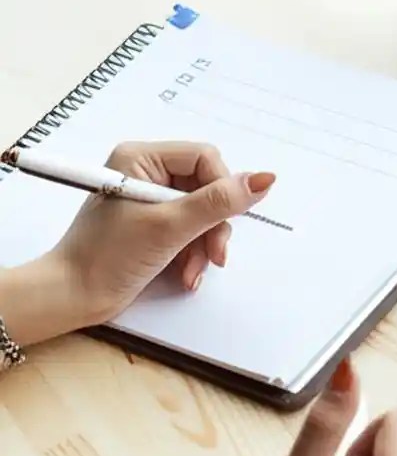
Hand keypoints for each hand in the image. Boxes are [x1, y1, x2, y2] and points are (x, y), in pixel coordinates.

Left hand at [50, 140, 275, 324]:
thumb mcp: (170, 226)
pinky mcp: (153, 225)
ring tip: (193, 272)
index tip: (223, 222)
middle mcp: (146, 173)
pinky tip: (186, 274)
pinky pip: (192, 231)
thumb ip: (219, 202)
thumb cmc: (110, 256)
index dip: (222, 188)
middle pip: (208, 188)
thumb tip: (265, 179)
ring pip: (204, 213)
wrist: (73, 297)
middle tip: (214, 256)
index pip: (204, 158)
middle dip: (213, 226)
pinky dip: (194, 254)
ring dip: (205, 246)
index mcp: (141, 158)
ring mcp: (150, 200)